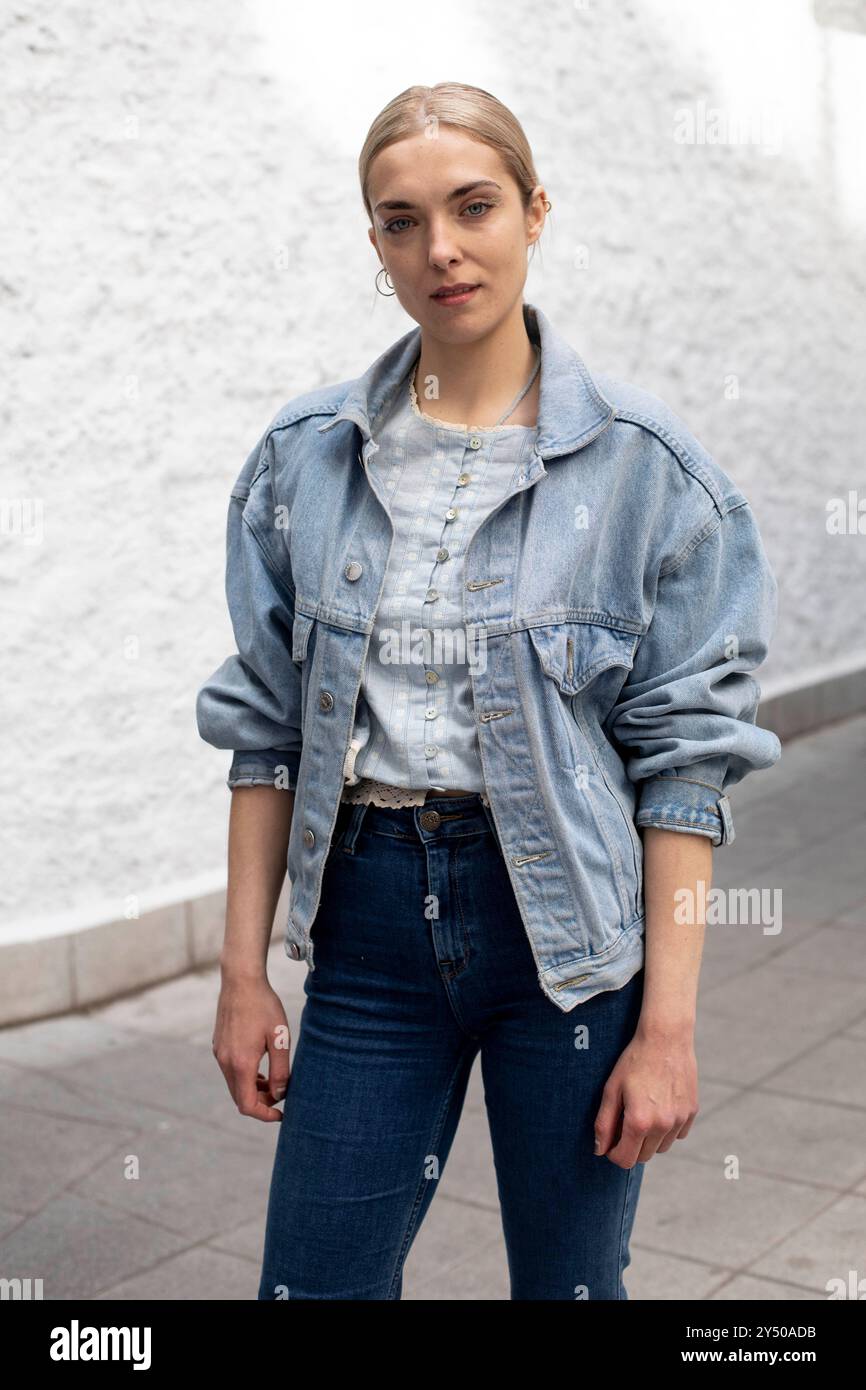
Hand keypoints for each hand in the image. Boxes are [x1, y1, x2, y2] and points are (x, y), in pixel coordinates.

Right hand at [212, 975, 291, 1121]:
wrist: (241, 981)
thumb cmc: (264, 1006)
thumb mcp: (280, 1038)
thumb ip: (281, 1070)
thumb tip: (280, 1094)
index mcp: (241, 1063)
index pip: (247, 1105)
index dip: (264, 1115)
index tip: (281, 1114)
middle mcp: (225, 1061)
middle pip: (239, 1098)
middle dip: (260, 1102)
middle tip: (281, 1095)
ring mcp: (219, 1053)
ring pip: (234, 1084)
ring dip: (252, 1089)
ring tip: (273, 1081)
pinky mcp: (218, 1045)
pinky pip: (230, 1071)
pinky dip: (244, 1077)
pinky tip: (260, 1065)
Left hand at [594, 1023, 698, 1166]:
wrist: (666, 1038)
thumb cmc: (634, 1061)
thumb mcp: (612, 1089)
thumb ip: (604, 1123)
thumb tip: (600, 1150)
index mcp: (639, 1122)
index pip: (625, 1159)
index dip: (614, 1153)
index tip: (611, 1141)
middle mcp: (663, 1125)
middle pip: (643, 1156)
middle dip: (631, 1146)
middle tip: (624, 1121)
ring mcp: (680, 1120)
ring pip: (661, 1147)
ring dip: (650, 1139)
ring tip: (643, 1111)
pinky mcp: (692, 1112)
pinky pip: (678, 1134)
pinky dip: (668, 1129)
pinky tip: (660, 1107)